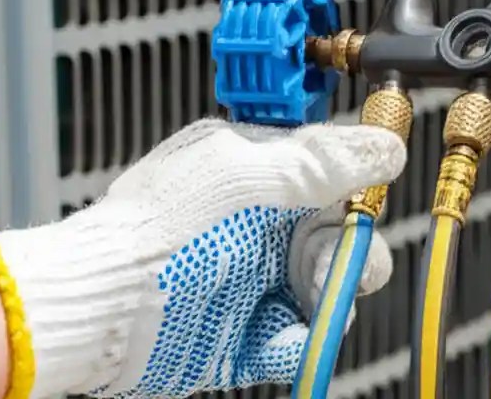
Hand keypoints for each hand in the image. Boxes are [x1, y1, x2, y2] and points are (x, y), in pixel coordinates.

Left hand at [0, 119, 404, 397]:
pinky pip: (299, 338)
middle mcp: (263, 225)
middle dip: (353, 251)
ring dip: (333, 297)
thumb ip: (325, 161)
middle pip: (344, 234)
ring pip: (332, 289)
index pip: (334, 171)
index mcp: (259, 173)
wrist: (103, 312)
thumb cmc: (160, 232)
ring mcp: (258, 281)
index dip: (359, 188)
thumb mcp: (248, 178)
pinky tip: (280, 338)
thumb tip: (387, 147)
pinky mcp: (250, 336)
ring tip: (311, 303)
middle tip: (340, 265)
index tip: (364, 203)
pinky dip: (299, 343)